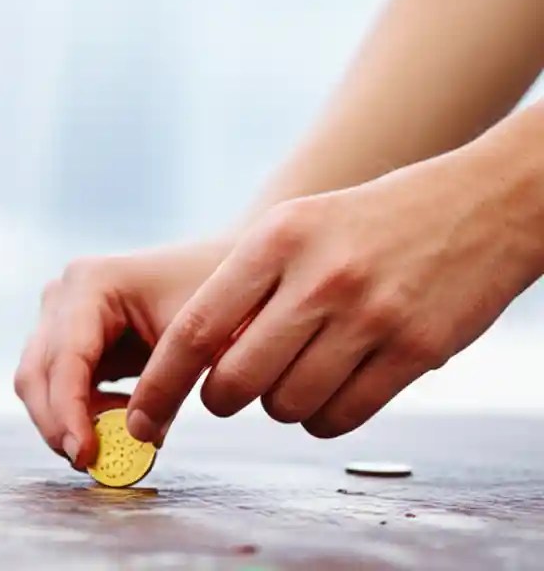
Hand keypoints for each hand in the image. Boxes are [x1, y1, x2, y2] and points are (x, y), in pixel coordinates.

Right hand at [14, 241, 230, 469]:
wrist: (229, 273)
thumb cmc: (218, 297)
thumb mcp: (198, 343)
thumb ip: (164, 391)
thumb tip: (135, 440)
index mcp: (90, 282)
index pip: (65, 358)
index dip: (68, 412)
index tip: (85, 455)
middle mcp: (63, 294)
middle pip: (37, 373)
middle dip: (59, 424)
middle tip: (92, 463)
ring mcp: (60, 315)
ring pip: (38, 384)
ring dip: (68, 421)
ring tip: (119, 437)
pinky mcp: (68, 338)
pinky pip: (57, 386)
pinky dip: (80, 412)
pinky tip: (122, 416)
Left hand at [128, 148, 543, 444]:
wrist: (480, 204)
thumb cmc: (366, 223)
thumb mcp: (294, 226)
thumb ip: (243, 285)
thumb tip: (191, 359)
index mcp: (277, 240)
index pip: (196, 329)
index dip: (161, 383)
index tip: (143, 415)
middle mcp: (320, 278)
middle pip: (237, 380)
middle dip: (220, 400)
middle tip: (227, 393)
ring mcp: (371, 317)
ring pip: (287, 405)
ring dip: (278, 407)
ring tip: (293, 376)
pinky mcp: (415, 351)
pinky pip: (342, 417)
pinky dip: (323, 419)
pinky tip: (329, 392)